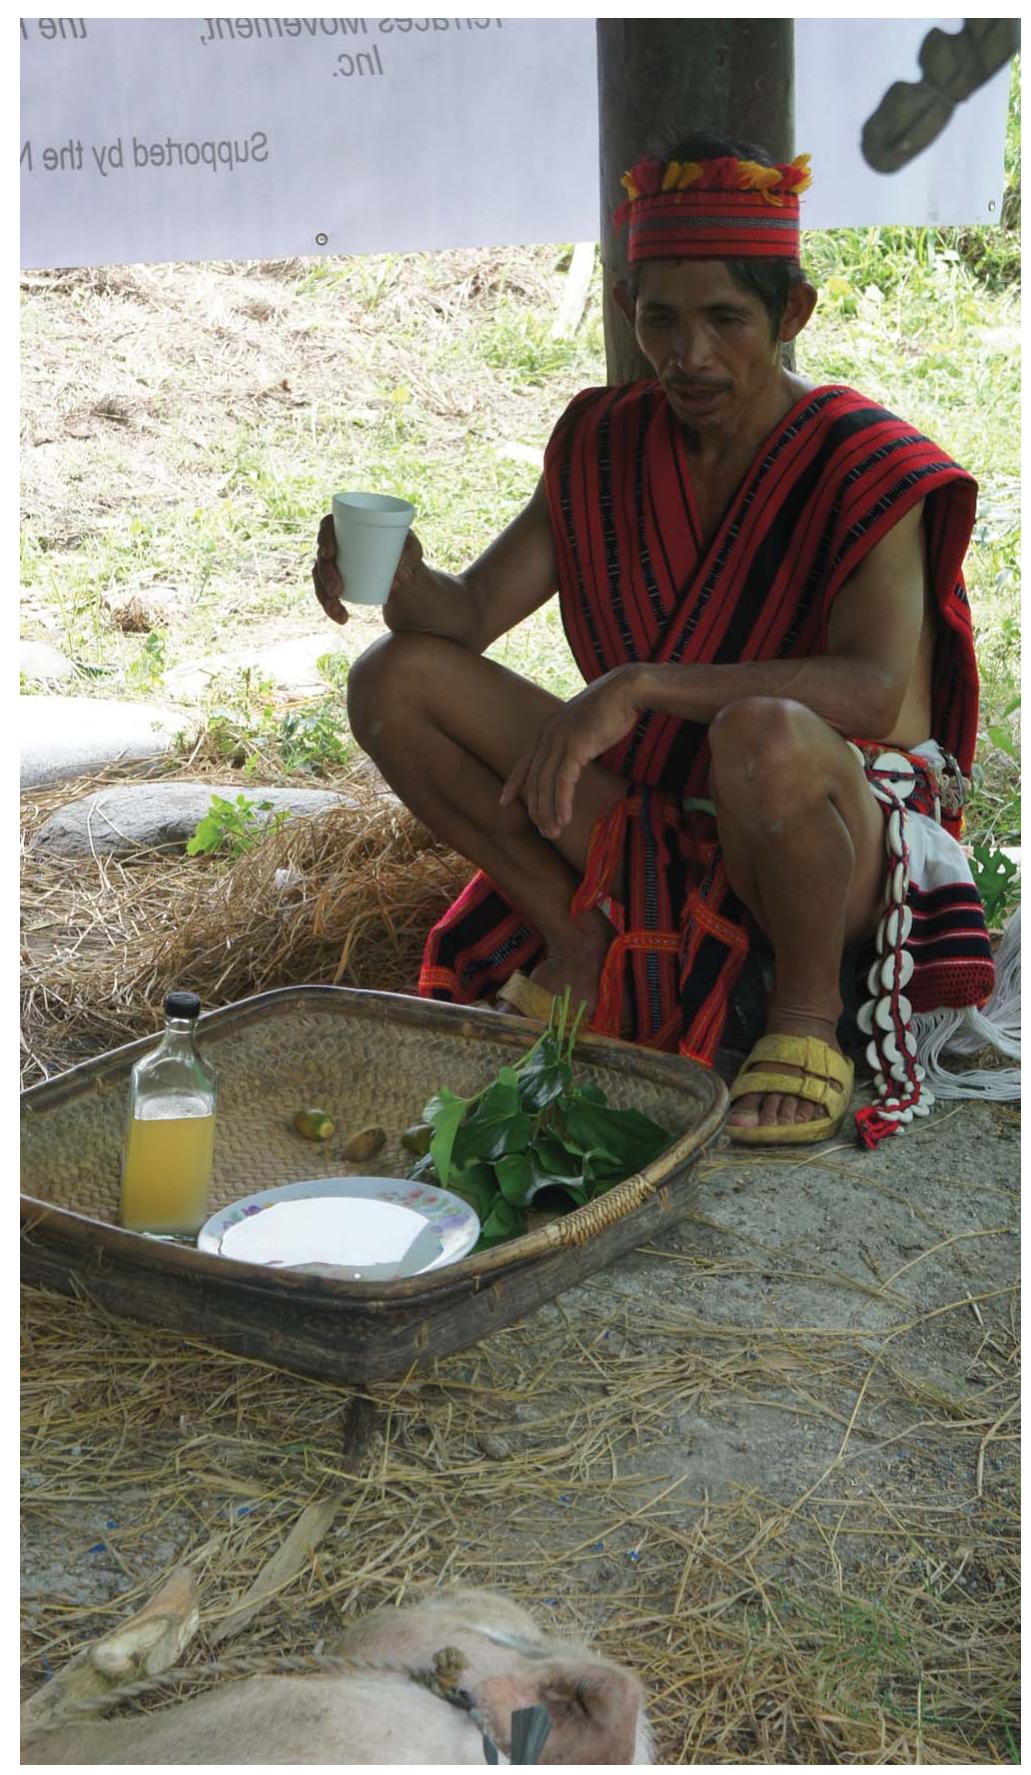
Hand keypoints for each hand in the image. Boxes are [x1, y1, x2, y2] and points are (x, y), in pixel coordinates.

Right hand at [311, 516, 423, 625]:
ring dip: (324, 596)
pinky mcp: (336, 580)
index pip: (327, 526)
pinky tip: (341, 617)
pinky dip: (331, 607)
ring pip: (320, 578)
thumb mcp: (411, 548)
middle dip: (325, 575)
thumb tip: (402, 571)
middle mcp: (337, 543)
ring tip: (339, 610)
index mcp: (348, 525)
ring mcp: (334, 563)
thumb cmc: (405, 551)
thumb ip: (410, 552)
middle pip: (321, 556)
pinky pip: (326, 593)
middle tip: (337, 590)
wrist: (404, 569)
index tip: (329, 554)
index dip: (324, 538)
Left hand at [501, 669, 643, 838]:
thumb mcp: (583, 726)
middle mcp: (548, 735)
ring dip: (548, 812)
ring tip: (553, 832)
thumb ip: (573, 742)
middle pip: (533, 780)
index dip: (513, 784)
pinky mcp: (575, 746)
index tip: (504, 802)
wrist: (625, 690)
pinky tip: (564, 819)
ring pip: (545, 784)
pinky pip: (563, 782)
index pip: (524, 762)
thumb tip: (574, 760)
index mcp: (547, 730)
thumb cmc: (610, 709)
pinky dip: (562, 803)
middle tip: (544, 832)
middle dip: (535, 809)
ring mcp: (560, 740)